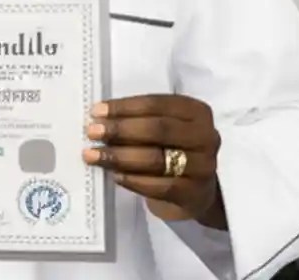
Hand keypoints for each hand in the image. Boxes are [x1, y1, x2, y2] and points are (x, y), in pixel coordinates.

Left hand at [82, 94, 226, 228]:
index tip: (96, 112)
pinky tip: (114, 175)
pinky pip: (159, 186)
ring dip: (120, 156)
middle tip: (92, 133)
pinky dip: (133, 179)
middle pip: (158, 129)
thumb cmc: (170, 149)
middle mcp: (206, 136)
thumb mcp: (162, 128)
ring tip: (93, 155)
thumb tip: (99, 119)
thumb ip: (138, 120)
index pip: (156, 104)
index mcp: (196, 111)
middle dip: (120, 130)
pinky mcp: (194, 193)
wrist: (194, 191)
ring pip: (156, 159)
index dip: (124, 107)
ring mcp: (203, 166)